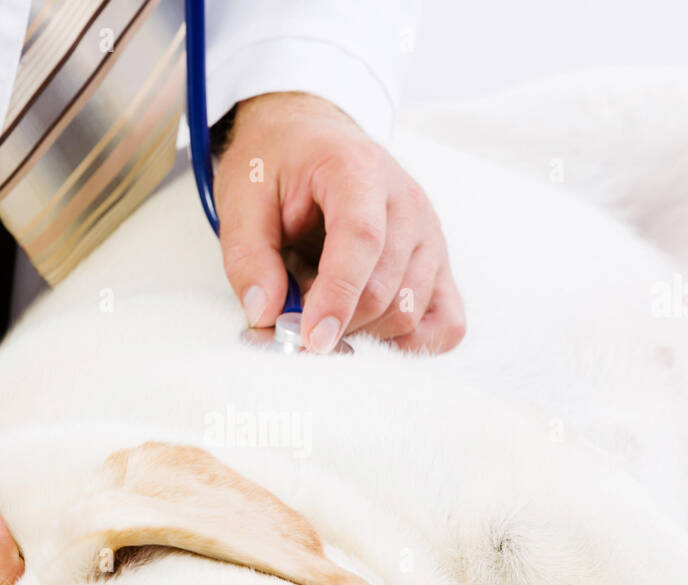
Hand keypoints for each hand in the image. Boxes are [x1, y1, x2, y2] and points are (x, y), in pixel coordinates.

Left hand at [214, 92, 464, 354]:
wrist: (311, 140)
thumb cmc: (280, 165)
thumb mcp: (242, 197)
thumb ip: (248, 256)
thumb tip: (266, 315)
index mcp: (357, 170)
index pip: (362, 240)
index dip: (337, 295)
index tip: (310, 338)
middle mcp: (407, 202)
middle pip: (384, 290)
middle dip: (334, 320)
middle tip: (291, 306)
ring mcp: (429, 235)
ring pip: (407, 313)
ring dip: (359, 326)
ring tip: (322, 294)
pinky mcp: (436, 264)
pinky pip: (446, 324)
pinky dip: (407, 341)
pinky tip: (367, 328)